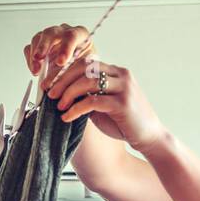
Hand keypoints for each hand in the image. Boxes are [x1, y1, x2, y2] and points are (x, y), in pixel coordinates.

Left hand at [23, 24, 165, 151]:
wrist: (150, 137)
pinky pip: (92, 101)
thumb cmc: (125, 123)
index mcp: (116, 72)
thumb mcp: (103, 105)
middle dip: (62, 80)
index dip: (64, 72)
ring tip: (59, 106)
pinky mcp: (123, 103)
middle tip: (49, 93)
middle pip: (84, 68)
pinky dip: (76, 109)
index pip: (85, 63)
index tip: (50, 84)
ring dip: (68, 93)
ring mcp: (123, 88)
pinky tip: (67, 117)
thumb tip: (61, 93)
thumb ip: (87, 96)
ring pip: (87, 82)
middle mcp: (121, 75)